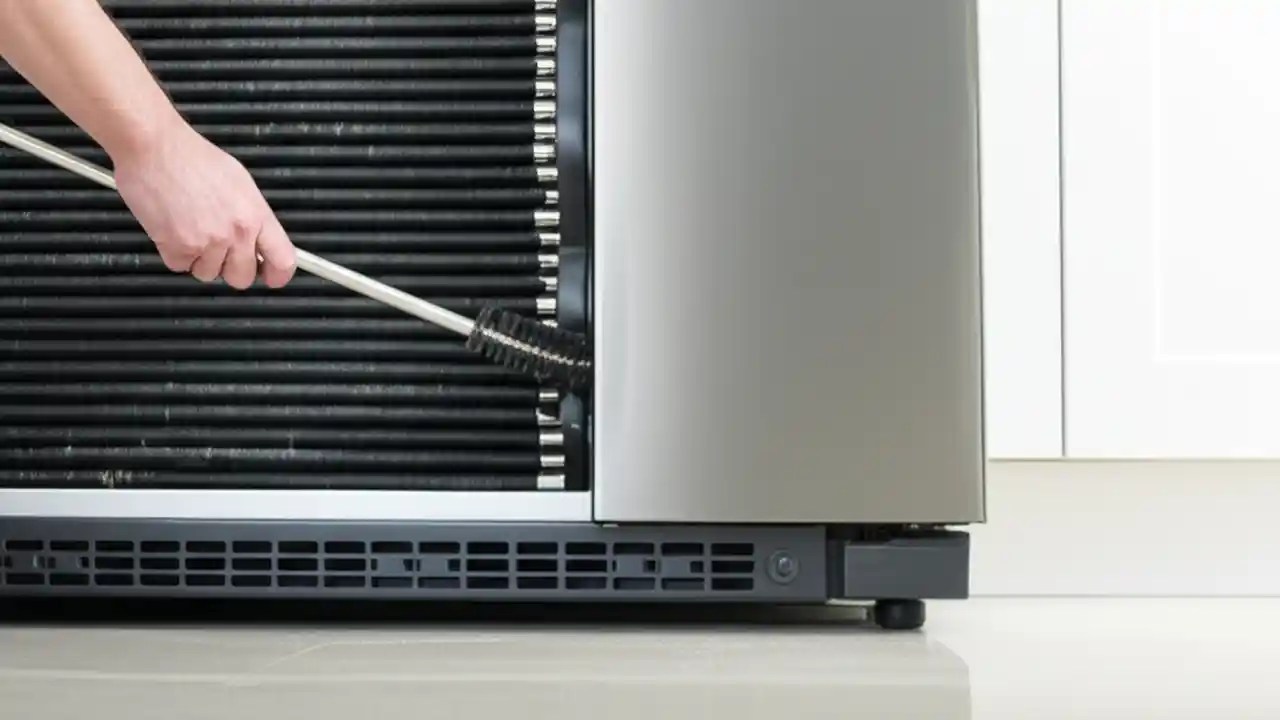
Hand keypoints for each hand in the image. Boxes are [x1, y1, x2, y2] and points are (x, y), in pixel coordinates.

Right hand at [112, 120, 295, 288]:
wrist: (154, 146)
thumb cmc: (192, 157)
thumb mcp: (239, 183)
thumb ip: (252, 216)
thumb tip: (259, 240)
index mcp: (256, 215)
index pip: (283, 261)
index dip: (278, 274)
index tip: (272, 276)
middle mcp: (236, 233)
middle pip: (242, 278)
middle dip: (230, 267)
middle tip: (217, 247)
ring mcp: (207, 243)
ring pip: (208, 274)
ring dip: (198, 258)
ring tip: (189, 225)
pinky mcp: (177, 248)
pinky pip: (180, 266)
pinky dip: (174, 252)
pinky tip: (172, 226)